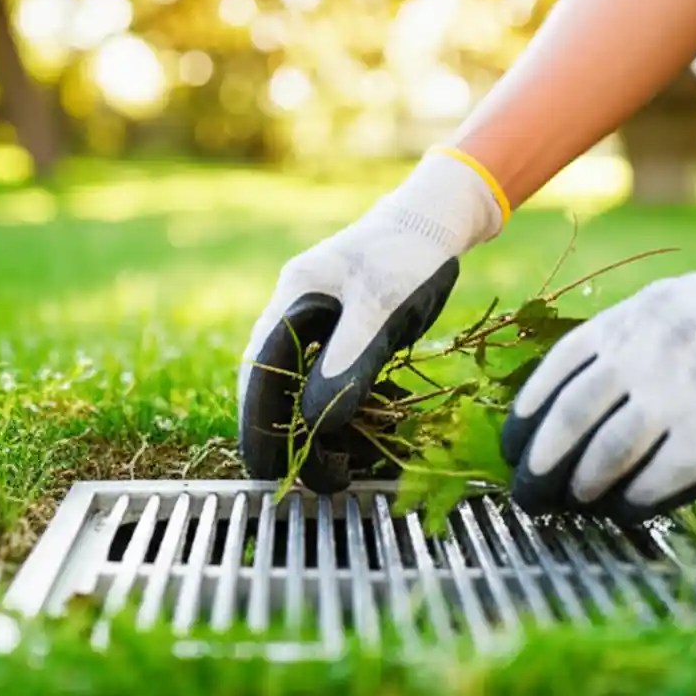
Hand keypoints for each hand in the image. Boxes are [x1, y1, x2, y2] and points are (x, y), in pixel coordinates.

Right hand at [239, 150, 505, 490]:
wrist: (438, 222)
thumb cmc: (408, 253)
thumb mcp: (380, 306)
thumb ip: (349, 358)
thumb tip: (317, 418)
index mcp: (294, 295)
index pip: (260, 367)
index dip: (257, 418)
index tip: (264, 462)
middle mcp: (296, 308)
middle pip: (271, 377)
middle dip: (277, 427)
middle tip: (290, 474)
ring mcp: (319, 319)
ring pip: (298, 380)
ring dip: (304, 420)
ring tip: (320, 464)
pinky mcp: (344, 330)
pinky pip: (328, 375)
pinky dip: (332, 405)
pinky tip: (345, 434)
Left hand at [501, 212, 695, 521]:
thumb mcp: (668, 303)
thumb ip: (621, 340)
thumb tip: (559, 405)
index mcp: (633, 315)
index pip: (558, 370)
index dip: (527, 416)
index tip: (511, 448)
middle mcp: (651, 347)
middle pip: (573, 416)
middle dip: (541, 464)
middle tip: (528, 492)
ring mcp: (688, 386)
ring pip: (611, 449)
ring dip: (585, 483)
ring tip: (578, 499)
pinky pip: (665, 472)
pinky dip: (638, 497)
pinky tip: (627, 508)